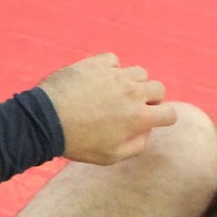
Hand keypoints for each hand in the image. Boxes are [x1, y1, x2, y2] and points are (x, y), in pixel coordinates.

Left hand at [39, 53, 177, 164]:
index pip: (170, 113)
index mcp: (139, 117)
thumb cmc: (77, 142)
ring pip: (139, 72)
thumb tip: (147, 133)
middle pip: (158, 88)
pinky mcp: (97, 63)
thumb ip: (136, 146)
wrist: (45, 121)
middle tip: (132, 106)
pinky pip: (114, 61)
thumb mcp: (110, 156)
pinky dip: (110, 69)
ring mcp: (116, 75)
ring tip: (115, 92)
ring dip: (132, 82)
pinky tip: (98, 80)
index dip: (164, 117)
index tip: (151, 119)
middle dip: (151, 98)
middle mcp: (132, 92)